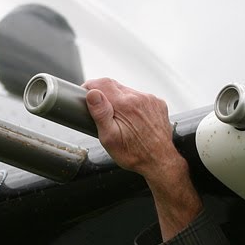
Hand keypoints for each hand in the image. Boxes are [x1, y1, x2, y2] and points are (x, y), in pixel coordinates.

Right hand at [83, 78, 200, 240]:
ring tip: (119, 120)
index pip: (103, 83)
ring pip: (128, 92)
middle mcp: (140, 98)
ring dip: (120, 100)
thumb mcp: (109, 138)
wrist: (160, 161)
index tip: (85, 94)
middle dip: (105, 95)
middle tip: (100, 111)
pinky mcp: (158, 104)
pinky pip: (140, 98)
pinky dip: (133, 105)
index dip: (91, 86)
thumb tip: (93, 94)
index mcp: (125, 105)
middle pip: (115, 86)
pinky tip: (132, 120)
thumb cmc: (133, 154)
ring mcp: (151, 100)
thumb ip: (100, 114)